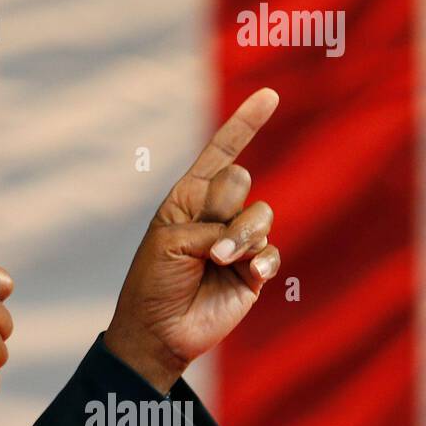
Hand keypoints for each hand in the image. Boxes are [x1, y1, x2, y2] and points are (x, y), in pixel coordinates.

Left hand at [104, 88, 281, 393]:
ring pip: (262, 215)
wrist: (160, 331)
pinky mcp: (254, 270)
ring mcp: (238, 241)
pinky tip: (248, 276)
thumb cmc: (153, 283)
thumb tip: (251, 228)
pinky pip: (272, 252)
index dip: (244, 124)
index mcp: (189, 198)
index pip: (221, 154)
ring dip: (241, 238)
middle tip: (205, 241)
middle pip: (242, 182)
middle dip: (224, 208)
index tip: (269, 95)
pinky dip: (260, 262)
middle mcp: (216, 214)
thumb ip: (211, 224)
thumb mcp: (171, 242)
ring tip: (219, 261)